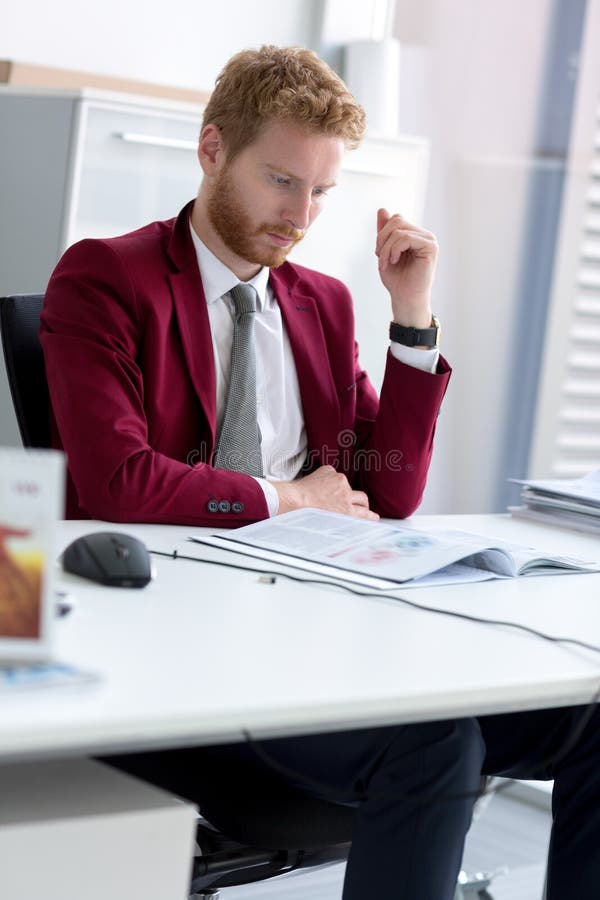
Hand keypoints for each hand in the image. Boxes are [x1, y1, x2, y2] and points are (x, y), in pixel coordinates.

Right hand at [271, 466, 379, 520]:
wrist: (295, 500)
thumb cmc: (296, 494)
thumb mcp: (306, 479)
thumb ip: (316, 482)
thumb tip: (314, 490)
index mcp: (330, 473)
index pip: (339, 481)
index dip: (339, 491)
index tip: (338, 497)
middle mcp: (341, 482)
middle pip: (354, 490)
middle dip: (357, 498)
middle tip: (359, 505)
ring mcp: (345, 496)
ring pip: (362, 501)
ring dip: (365, 508)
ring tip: (370, 515)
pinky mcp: (347, 510)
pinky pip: (362, 514)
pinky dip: (367, 517)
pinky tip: (372, 519)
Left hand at [376, 208, 437, 327]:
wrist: (405, 299)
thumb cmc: (397, 280)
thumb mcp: (385, 252)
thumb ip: (384, 232)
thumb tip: (382, 209)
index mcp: (414, 235)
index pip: (395, 219)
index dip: (382, 234)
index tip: (379, 253)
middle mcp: (424, 235)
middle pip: (397, 220)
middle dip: (382, 239)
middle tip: (379, 258)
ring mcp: (429, 240)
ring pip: (399, 230)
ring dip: (386, 248)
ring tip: (386, 263)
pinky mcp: (431, 247)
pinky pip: (406, 238)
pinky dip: (394, 250)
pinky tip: (393, 261)